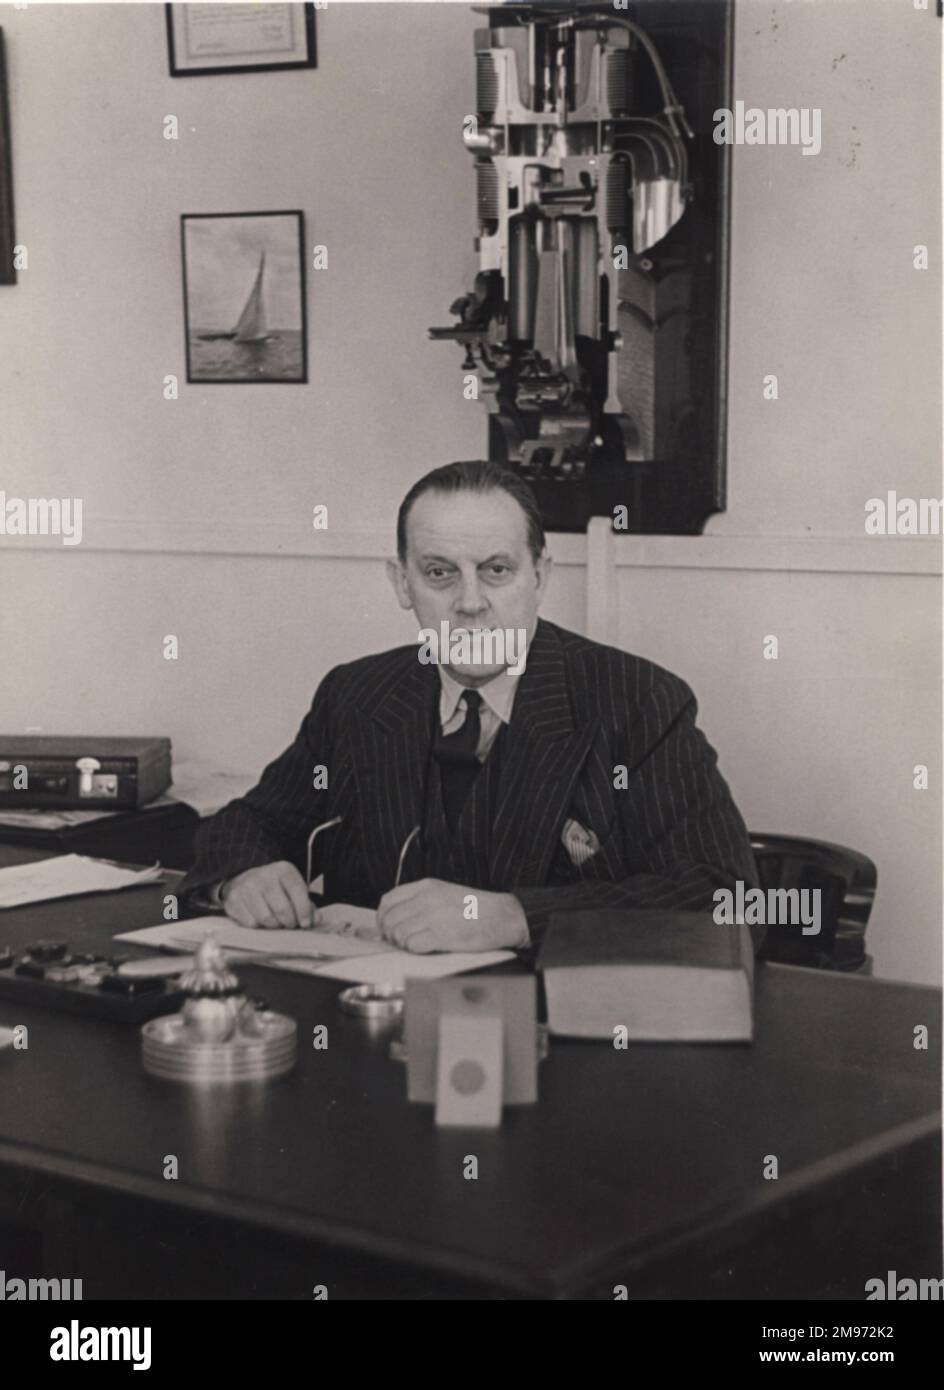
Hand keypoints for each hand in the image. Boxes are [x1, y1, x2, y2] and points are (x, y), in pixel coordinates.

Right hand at [220, 861, 313, 929]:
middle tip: (290, 924)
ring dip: (274, 926)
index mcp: (283, 869)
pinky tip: (260, 920)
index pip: (298, 891)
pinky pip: (251, 923)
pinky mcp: (234, 899)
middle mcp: (264, 875)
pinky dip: (259, 926)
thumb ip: (307, 904)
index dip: (304, 911)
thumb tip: (316, 919)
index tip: (305, 923)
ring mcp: (247, 887)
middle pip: (282, 909)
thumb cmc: (274, 888)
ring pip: (266, 919)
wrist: (242, 878)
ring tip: (276, 922)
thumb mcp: (292, 889)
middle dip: (289, 922)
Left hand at [376, 878, 528, 952]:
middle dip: (391, 934)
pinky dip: (415, 949)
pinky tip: (426, 947)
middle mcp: (427, 900)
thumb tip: (394, 917)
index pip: (388, 900)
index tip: (387, 927)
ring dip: (404, 943)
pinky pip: (413, 945)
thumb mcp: (444, 893)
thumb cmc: (475, 908)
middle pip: (390, 920)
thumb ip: (418, 901)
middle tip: (401, 940)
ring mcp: (434, 917)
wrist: (502, 916)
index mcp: (426, 887)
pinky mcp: (442, 936)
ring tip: (417, 943)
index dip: (383, 917)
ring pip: (399, 934)